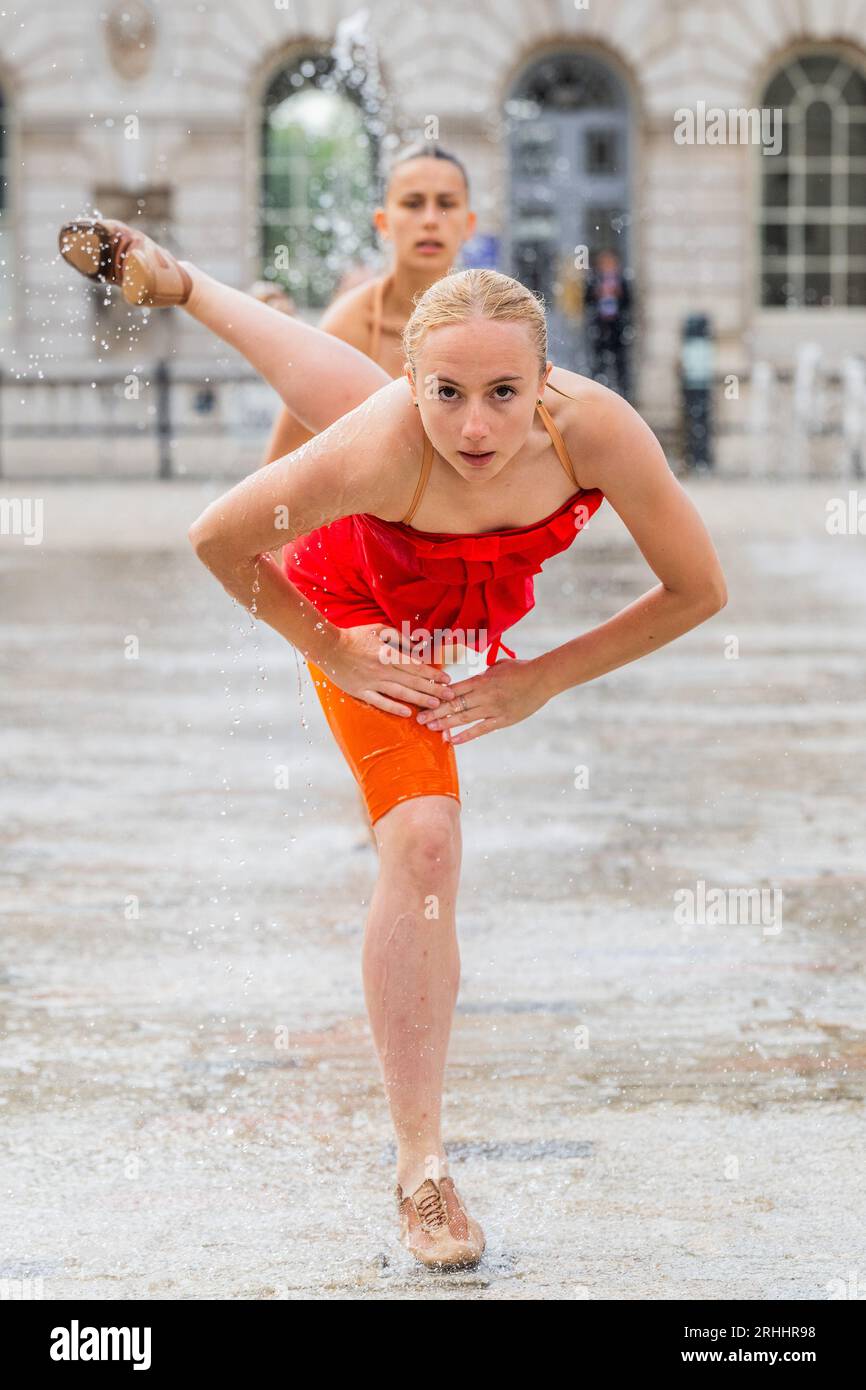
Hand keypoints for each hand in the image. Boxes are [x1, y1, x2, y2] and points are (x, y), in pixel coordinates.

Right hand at [318, 622, 457, 715]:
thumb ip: (399, 637)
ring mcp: (371, 682)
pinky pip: (380, 702)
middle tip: (449, 696)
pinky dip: (394, 708)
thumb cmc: (355, 636)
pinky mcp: (361, 692)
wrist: (328, 647)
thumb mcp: (379, 629)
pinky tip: (408, 713)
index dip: (433, 673)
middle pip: (412, 681)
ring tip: (435, 705)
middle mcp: (382, 669)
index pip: (416, 666)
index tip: (447, 679)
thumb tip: (418, 646)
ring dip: (419, 699)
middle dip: (433, 689)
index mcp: (387, 653)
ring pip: (400, 693)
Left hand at [415, 657, 550, 744]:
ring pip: (464, 718)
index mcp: (480, 680)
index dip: (436, 696)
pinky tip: (452, 740)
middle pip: (454, 704)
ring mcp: (492, 708)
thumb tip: (475, 677)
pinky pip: (481, 729)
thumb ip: (483, 674)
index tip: (422, 700)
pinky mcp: (502, 720)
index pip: (453, 689)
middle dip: (434, 712)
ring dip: (445, 724)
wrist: (543, 678)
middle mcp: (483, 694)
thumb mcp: (498, 666)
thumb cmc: (521, 669)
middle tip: (418, 719)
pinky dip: (466, 735)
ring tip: (430, 729)